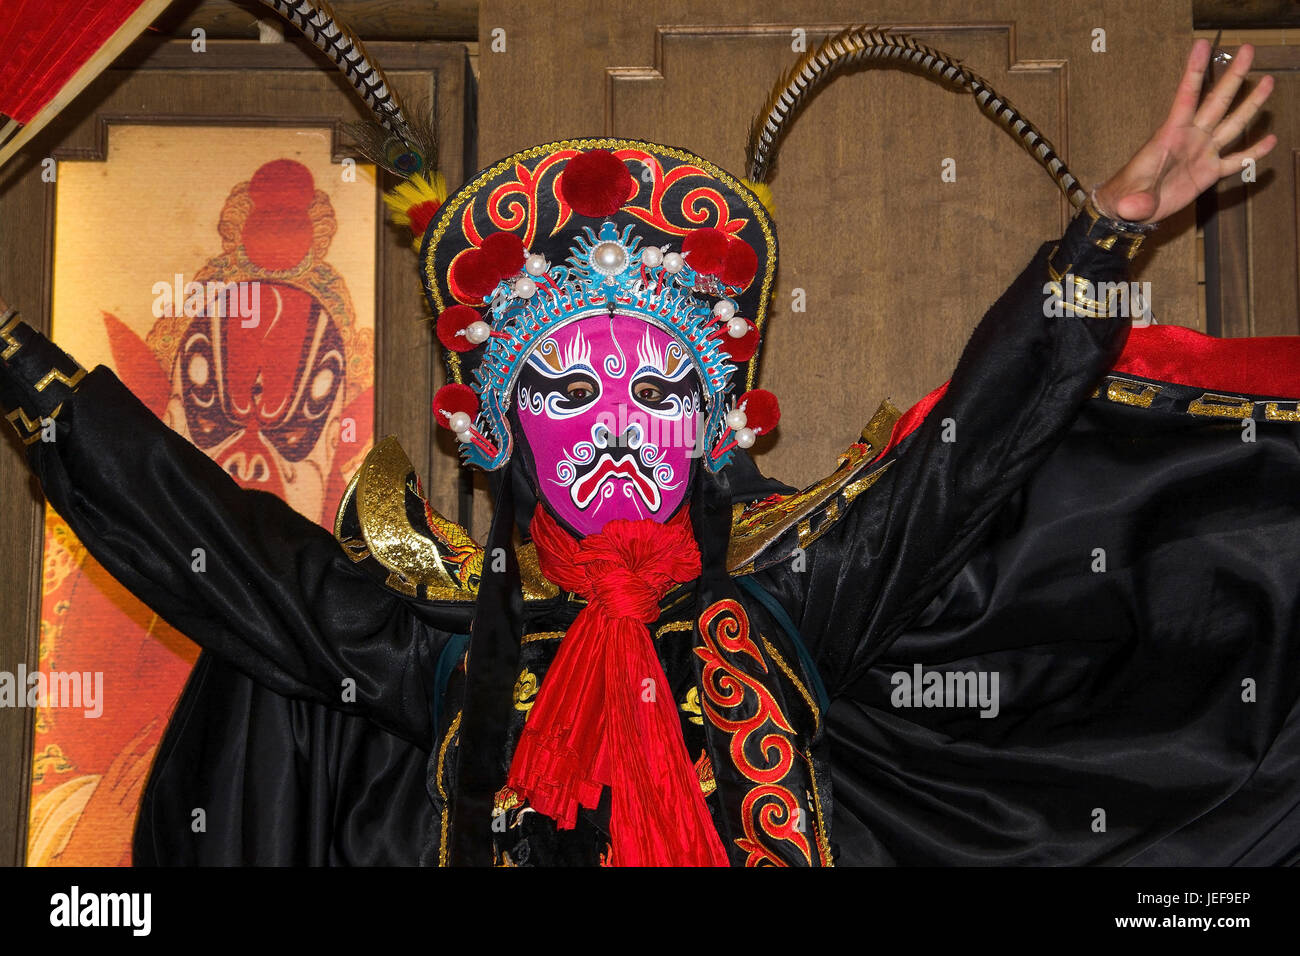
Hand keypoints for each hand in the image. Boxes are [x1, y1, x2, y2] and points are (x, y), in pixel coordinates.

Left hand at [1094, 39, 1276, 223]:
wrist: (1129, 211)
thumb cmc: (1125, 198)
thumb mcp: (1129, 200)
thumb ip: (1136, 201)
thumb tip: (1136, 208)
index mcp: (1169, 135)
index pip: (1185, 97)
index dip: (1193, 72)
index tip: (1201, 45)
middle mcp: (1190, 138)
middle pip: (1216, 102)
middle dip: (1233, 77)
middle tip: (1248, 49)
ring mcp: (1201, 154)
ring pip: (1231, 125)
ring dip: (1250, 104)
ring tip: (1268, 81)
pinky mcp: (1208, 173)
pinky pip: (1235, 161)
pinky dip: (1253, 153)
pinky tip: (1270, 140)